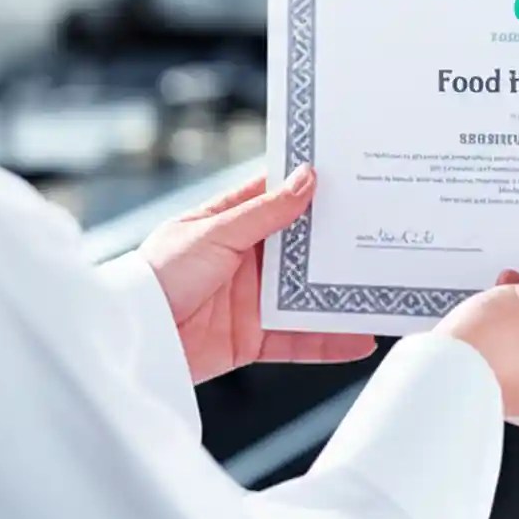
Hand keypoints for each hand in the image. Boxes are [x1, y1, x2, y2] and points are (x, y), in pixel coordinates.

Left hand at [139, 165, 376, 383]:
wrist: (135, 337)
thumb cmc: (158, 273)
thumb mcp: (214, 233)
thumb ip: (264, 212)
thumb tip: (305, 179)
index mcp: (230, 222)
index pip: (278, 196)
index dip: (312, 187)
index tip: (352, 177)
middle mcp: (245, 259)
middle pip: (303, 249)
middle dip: (339, 244)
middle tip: (383, 232)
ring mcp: (251, 299)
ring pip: (308, 295)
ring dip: (343, 294)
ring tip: (384, 290)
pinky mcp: (253, 338)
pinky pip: (299, 339)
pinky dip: (330, 341)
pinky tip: (360, 338)